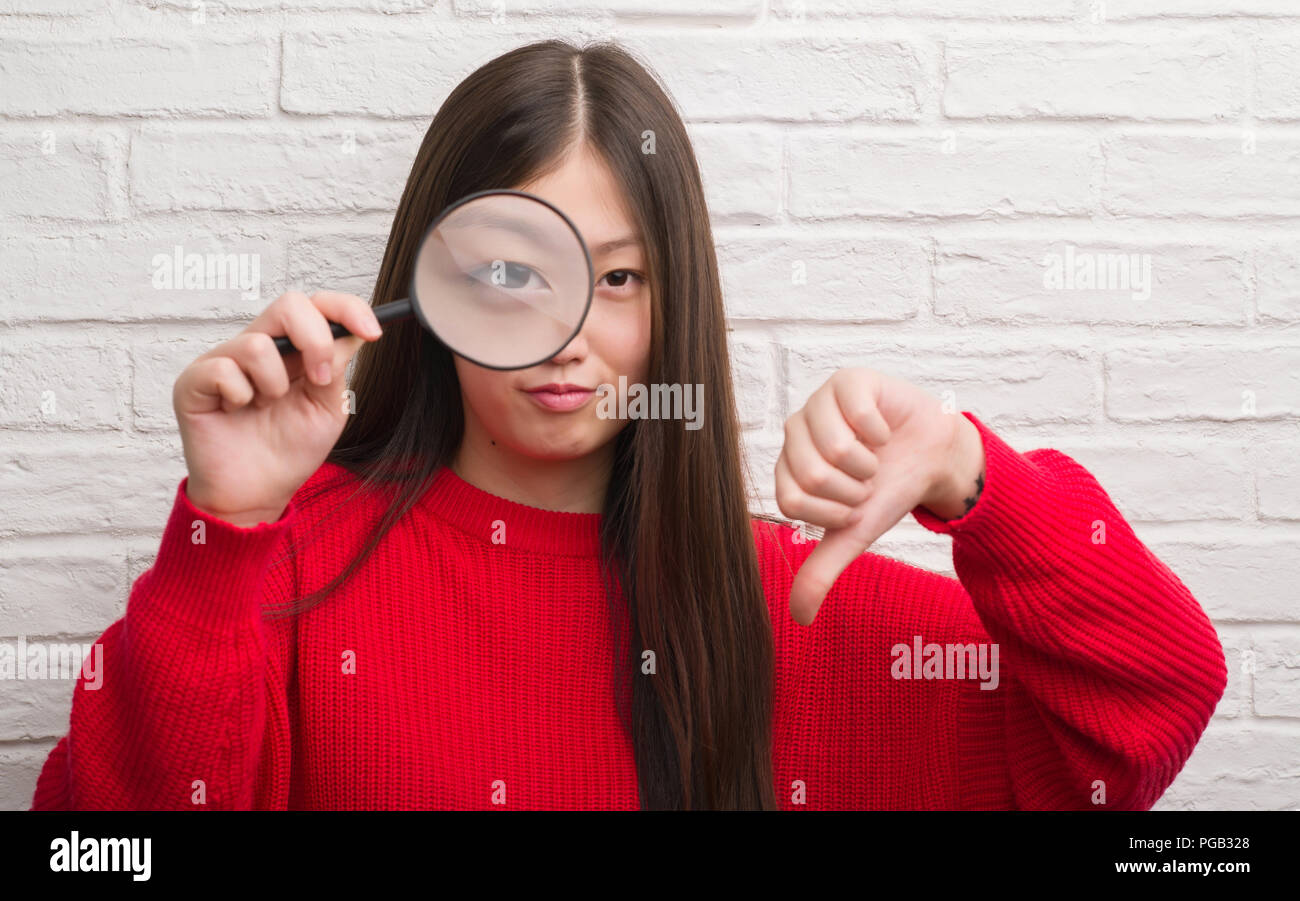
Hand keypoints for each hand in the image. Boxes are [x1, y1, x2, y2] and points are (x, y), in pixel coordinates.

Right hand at [173, 290, 382, 527]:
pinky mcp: (195, 380)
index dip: (347, 308)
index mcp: (293, 350)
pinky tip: (236, 413)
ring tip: (265, 408)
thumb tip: (351, 331)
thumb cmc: (289, 451)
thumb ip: (336, 366)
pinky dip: (241, 398)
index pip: (317, 306)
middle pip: (290, 304)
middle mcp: (259, 346)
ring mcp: (224, 359)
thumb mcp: (327, 407)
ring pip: (258, 344)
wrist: (257, 493)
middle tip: (318, 380)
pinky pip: (225, 371)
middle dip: (315, 341)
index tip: (371, 331)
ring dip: (274, 385)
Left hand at [775, 367, 985, 625]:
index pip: (791, 501)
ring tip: (877, 456)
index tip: (854, 506)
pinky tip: (886, 431)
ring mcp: (819, 402)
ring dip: (870, 464)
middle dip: (854, 490)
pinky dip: (882, 434)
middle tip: (868, 480)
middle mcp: (795, 431)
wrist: (933, 458)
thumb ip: (822, 570)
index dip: (832, 512)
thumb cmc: (887, 490)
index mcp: (787, 467)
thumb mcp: (854, 534)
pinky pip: (857, 416)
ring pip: (835, 447)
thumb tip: (799, 617)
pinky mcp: (849, 381)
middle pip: (812, 475)